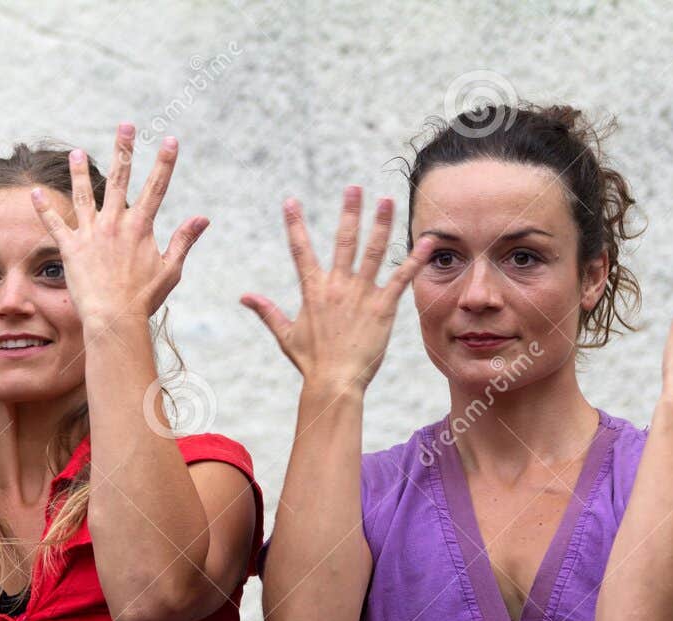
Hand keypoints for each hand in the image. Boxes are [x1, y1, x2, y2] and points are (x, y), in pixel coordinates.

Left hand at [29, 123, 207, 327]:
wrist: (115, 318)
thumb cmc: (144, 298)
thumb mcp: (170, 269)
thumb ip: (184, 240)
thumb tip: (204, 218)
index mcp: (141, 227)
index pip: (156, 187)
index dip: (165, 163)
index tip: (170, 140)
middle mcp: (115, 223)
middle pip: (120, 178)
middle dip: (124, 149)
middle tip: (126, 125)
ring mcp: (91, 233)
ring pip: (84, 194)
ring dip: (78, 171)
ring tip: (74, 152)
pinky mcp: (71, 248)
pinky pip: (54, 224)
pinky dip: (44, 209)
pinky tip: (34, 193)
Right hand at [241, 188, 433, 395]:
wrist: (334, 382)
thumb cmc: (311, 361)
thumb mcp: (285, 334)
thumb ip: (267, 311)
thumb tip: (244, 297)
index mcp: (313, 291)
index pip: (300, 250)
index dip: (295, 224)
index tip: (291, 202)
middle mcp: (337, 286)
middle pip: (344, 240)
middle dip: (349, 212)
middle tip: (354, 188)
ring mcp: (361, 294)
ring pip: (373, 251)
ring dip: (381, 224)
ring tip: (387, 200)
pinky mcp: (383, 307)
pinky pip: (401, 277)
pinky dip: (415, 258)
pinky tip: (427, 241)